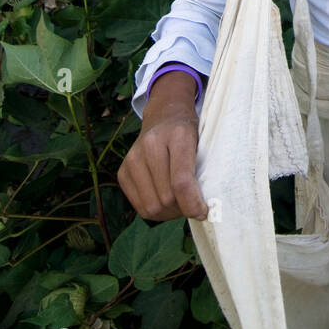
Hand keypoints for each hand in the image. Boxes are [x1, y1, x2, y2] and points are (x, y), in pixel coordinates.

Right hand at [118, 83, 208, 221]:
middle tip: (192, 203)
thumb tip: (202, 212)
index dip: (193, 204)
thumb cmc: (189, 135)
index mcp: (178, 135)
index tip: (203, 212)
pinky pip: (140, 207)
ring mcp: (133, 158)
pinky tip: (165, 201)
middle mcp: (150, 145)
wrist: (165, 116)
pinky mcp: (122, 172)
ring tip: (179, 202)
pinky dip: (155, 211)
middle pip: (167, 198)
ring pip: (152, 207)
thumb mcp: (204, 143)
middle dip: (182, 208)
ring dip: (169, 213)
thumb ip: (206, 172)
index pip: (182, 182)